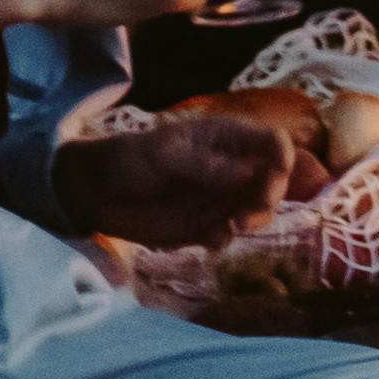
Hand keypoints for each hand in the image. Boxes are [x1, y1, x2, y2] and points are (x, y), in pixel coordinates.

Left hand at [56, 101, 324, 249]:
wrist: (96, 193)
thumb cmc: (130, 159)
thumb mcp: (165, 154)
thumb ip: (205, 165)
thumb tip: (247, 174)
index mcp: (226, 139)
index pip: (271, 142)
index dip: (282, 156)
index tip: (275, 174)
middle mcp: (231, 168)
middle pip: (274, 180)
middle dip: (271, 196)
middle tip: (249, 211)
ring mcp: (219, 198)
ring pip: (258, 210)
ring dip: (254, 220)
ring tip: (232, 227)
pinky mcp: (204, 226)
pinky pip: (229, 235)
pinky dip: (226, 238)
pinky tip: (209, 240)